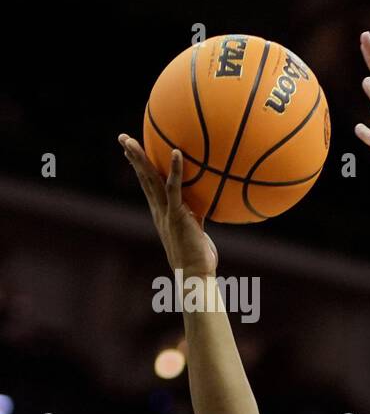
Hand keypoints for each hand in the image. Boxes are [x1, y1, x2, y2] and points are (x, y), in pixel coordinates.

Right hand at [118, 135, 217, 277]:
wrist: (195, 274)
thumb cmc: (199, 258)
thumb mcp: (196, 231)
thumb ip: (196, 217)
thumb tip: (203, 207)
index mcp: (161, 213)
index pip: (147, 186)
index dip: (139, 169)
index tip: (131, 153)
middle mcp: (159, 210)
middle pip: (142, 178)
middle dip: (132, 157)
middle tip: (123, 138)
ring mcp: (165, 212)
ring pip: (149, 180)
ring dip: (139, 158)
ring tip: (130, 140)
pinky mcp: (177, 214)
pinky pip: (174, 188)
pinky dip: (175, 169)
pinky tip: (176, 152)